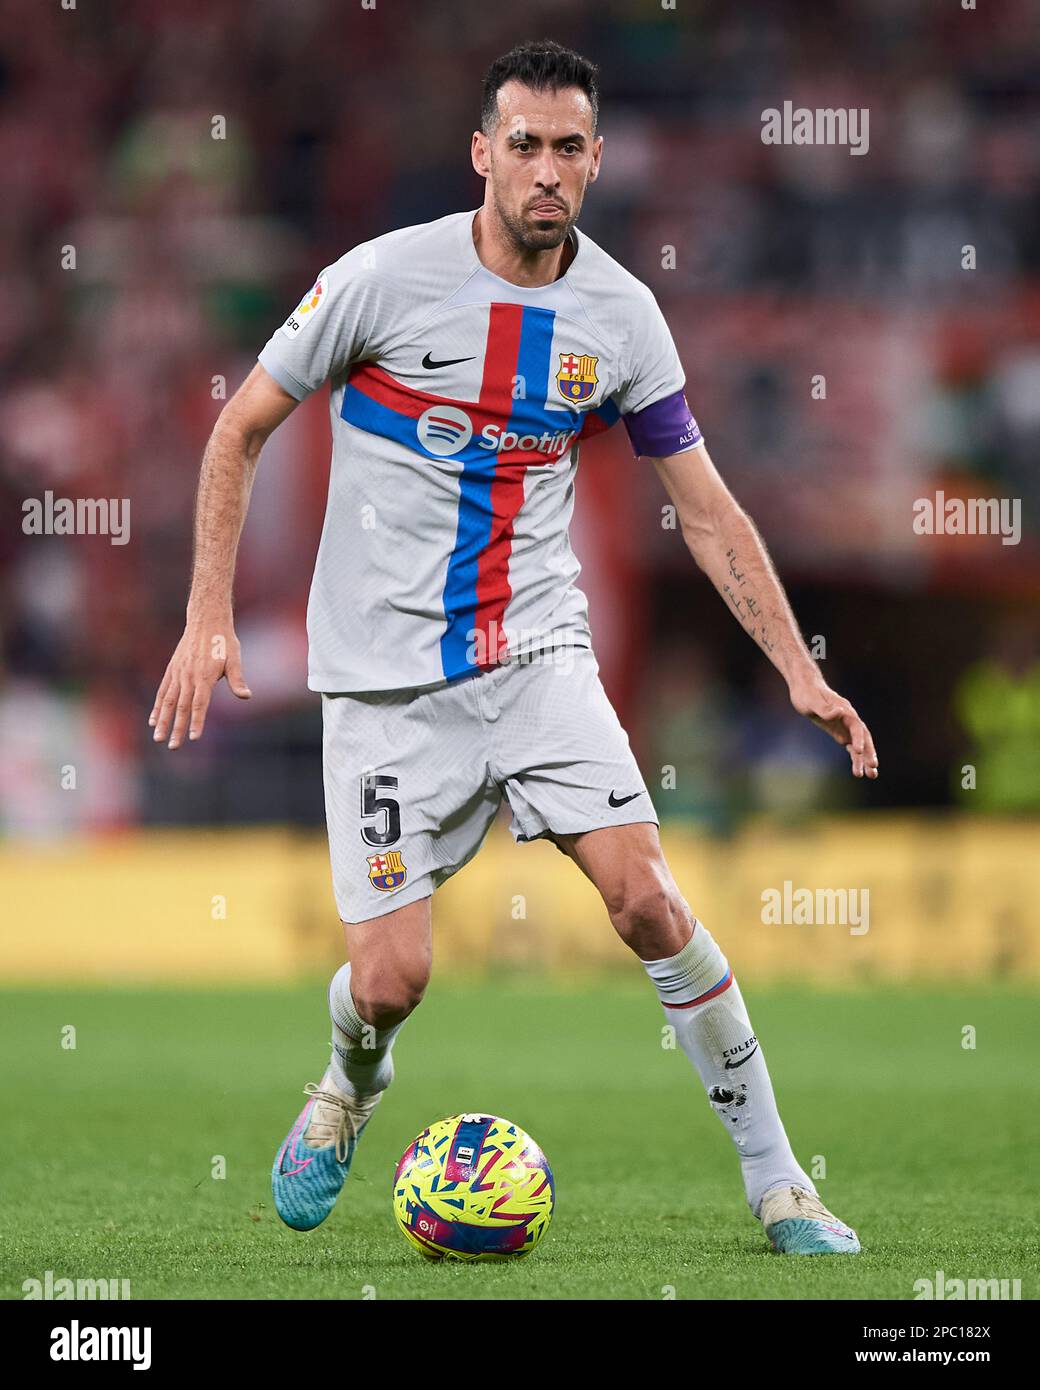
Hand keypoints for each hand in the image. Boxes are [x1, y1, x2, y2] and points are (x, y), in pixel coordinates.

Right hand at [149, 612, 250, 749]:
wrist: (206, 620)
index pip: (199, 704)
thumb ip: (237, 680)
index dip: (196, 721)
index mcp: (204, 676)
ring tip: (157, 737)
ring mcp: (178, 673)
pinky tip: (153, 720)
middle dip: (177, 728)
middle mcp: (188, 676)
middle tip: (173, 746)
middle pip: (181, 707)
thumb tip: (246, 696)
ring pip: (168, 701)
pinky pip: (163, 691)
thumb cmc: (224, 641)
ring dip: (162, 720)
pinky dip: (158, 706)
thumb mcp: (235, 658)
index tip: (193, 738)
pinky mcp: (172, 670)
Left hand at [788, 672, 878, 778]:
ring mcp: (845, 726)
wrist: (804, 688)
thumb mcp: (812, 701)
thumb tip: (840, 712)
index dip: (859, 739)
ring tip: (871, 776)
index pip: (856, 727)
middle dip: (869, 753)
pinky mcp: (839, 731)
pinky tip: (859, 770)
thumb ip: (825, 709)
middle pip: (863, 737)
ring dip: (865, 759)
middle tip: (873, 769)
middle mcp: (849, 719)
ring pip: (859, 744)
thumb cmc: (807, 693)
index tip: (859, 751)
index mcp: (845, 711)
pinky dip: (856, 757)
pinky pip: (851, 745)